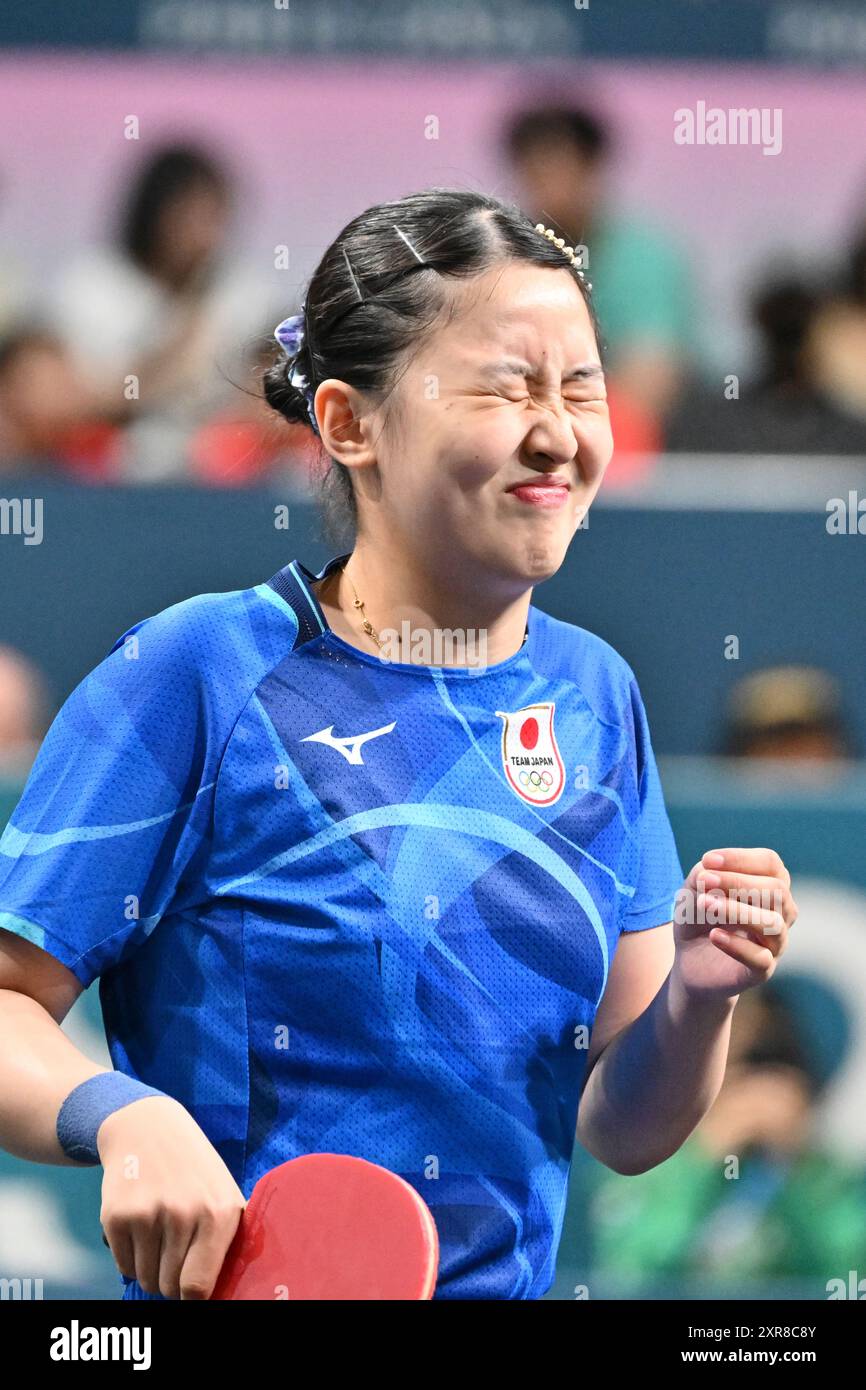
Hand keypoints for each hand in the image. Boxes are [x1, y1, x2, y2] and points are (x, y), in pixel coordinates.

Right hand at [97, 1095, 245, 1299]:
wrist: (147, 1128)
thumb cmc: (194, 1168)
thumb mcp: (225, 1192)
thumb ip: (231, 1237)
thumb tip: (234, 1286)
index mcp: (219, 1213)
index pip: (198, 1287)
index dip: (193, 1296)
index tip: (191, 1290)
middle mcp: (183, 1215)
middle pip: (169, 1287)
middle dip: (171, 1282)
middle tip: (174, 1257)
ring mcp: (147, 1215)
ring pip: (145, 1279)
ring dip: (150, 1270)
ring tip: (158, 1239)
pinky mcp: (116, 1216)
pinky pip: (123, 1266)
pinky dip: (130, 1258)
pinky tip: (140, 1230)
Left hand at [672, 847, 796, 1001]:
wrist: (690, 960)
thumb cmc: (699, 916)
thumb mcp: (694, 890)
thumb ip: (703, 875)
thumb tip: (710, 871)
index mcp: (771, 885)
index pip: (770, 863)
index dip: (741, 858)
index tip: (708, 860)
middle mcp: (781, 912)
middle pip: (776, 890)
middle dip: (737, 882)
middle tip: (704, 880)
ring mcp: (776, 942)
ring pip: (772, 923)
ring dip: (737, 910)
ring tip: (706, 904)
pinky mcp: (763, 970)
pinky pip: (760, 958)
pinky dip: (736, 945)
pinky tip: (714, 935)